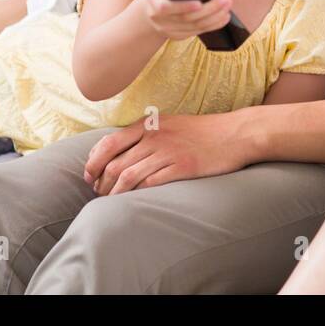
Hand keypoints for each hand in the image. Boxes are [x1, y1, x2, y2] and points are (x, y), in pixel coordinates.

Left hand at [82, 112, 254, 195]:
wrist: (235, 133)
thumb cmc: (202, 131)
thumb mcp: (170, 124)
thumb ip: (145, 134)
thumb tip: (118, 151)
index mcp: (149, 124)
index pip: (109, 143)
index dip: (93, 162)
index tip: (89, 176)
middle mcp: (155, 137)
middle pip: (115, 164)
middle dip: (101, 183)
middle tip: (98, 193)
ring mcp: (169, 152)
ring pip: (128, 176)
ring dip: (115, 193)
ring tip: (111, 201)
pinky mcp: (182, 167)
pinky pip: (151, 184)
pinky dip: (137, 194)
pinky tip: (134, 201)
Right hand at [140, 0, 233, 41]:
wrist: (151, 9)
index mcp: (153, 2)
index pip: (166, 7)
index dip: (183, 6)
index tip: (199, 3)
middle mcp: (159, 19)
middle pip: (186, 18)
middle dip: (209, 9)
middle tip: (224, 0)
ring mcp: (168, 30)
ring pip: (195, 27)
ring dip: (215, 17)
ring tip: (227, 7)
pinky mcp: (177, 36)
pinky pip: (198, 32)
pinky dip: (213, 25)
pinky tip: (224, 17)